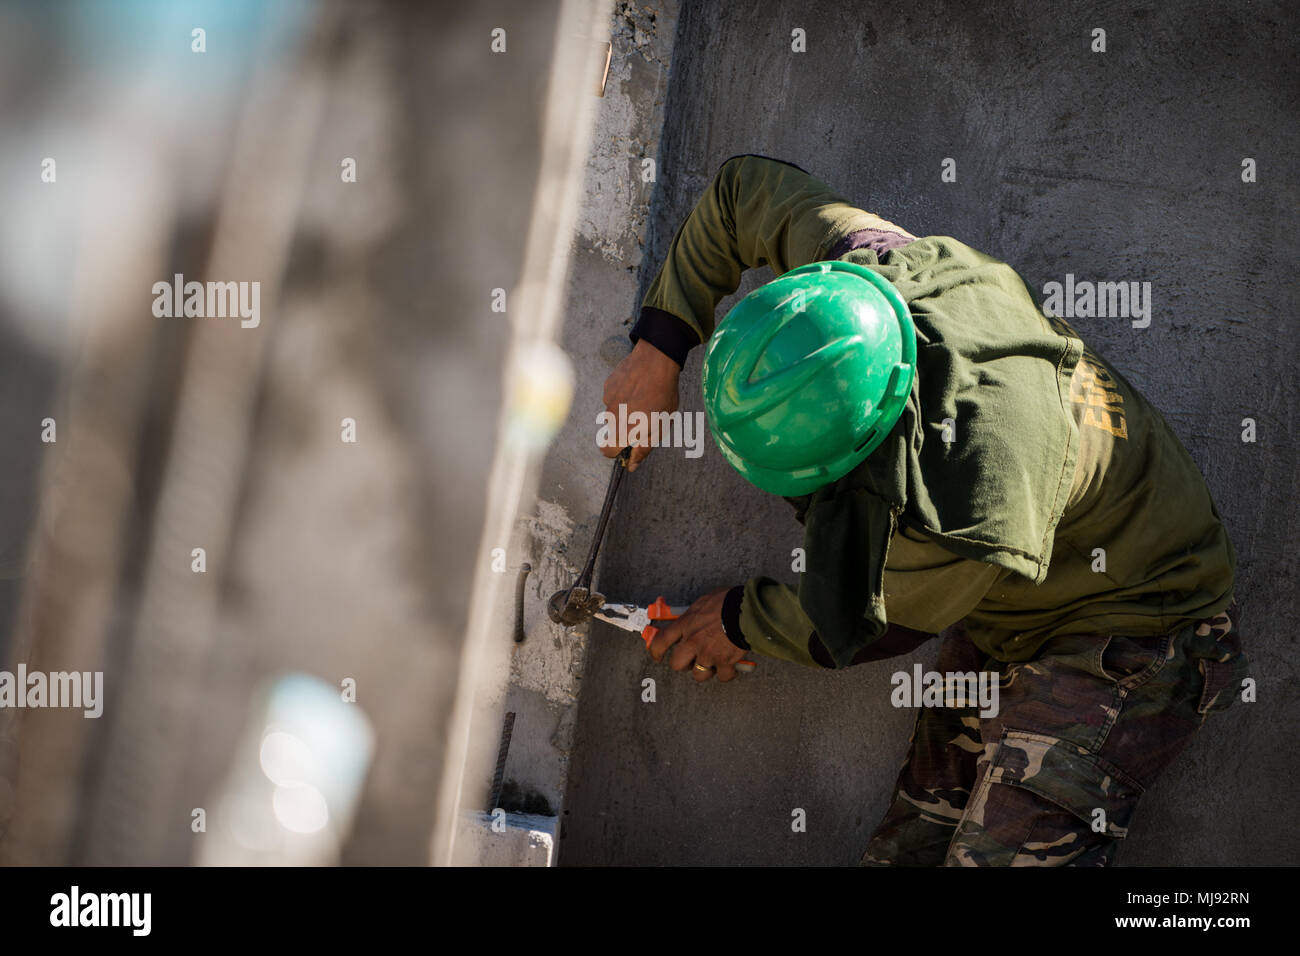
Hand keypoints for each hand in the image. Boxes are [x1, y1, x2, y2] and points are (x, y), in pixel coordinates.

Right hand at [599, 339, 679, 471]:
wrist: (656, 360)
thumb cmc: (663, 394)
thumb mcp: (660, 426)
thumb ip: (644, 448)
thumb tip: (631, 466)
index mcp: (624, 430)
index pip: (607, 451)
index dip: (616, 451)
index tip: (626, 446)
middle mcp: (611, 417)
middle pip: (612, 430)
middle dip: (625, 428)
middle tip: (644, 416)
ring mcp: (607, 400)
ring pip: (613, 413)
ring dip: (624, 410)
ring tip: (642, 399)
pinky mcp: (608, 386)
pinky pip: (613, 397)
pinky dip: (622, 396)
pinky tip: (636, 387)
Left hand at [647, 586, 746, 682]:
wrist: (747, 610)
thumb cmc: (728, 601)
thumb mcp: (705, 601)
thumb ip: (696, 613)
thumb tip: (696, 615)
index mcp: (686, 624)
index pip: (661, 641)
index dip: (656, 651)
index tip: (657, 656)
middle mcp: (693, 641)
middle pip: (677, 664)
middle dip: (684, 664)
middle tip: (692, 659)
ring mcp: (708, 654)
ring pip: (699, 674)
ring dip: (705, 671)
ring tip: (714, 664)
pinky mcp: (725, 662)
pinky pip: (723, 676)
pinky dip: (728, 673)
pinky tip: (731, 667)